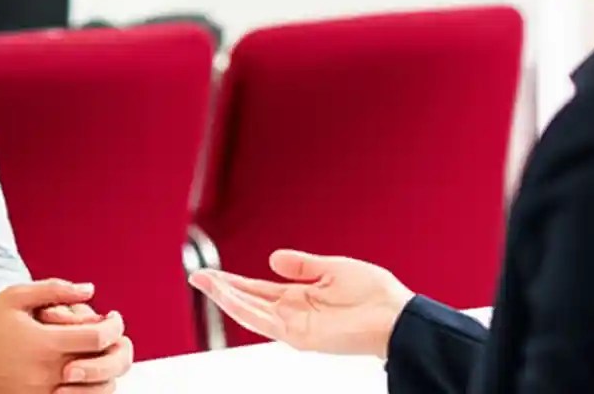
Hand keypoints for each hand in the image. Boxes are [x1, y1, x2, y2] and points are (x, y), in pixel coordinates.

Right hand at [0, 279, 133, 392]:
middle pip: (104, 370)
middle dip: (117, 352)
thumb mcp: (15, 297)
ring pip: (95, 393)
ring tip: (100, 356)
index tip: (114, 318)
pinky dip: (87, 391)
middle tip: (113, 339)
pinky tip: (84, 374)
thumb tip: (90, 289)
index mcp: (45, 345)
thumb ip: (55, 289)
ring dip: (106, 374)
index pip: (98, 339)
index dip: (115, 326)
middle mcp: (47, 375)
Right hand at [188, 249, 414, 358]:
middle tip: (196, 277)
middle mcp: (294, 313)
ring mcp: (295, 326)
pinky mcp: (300, 336)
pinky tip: (226, 296)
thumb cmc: (375, 294)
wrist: (396, 314)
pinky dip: (242, 308)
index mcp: (301, 297)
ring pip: (250, 312)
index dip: (234, 282)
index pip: (258, 289)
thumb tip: (273, 258)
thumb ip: (302, 265)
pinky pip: (264, 322)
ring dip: (225, 297)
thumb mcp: (332, 269)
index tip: (212, 273)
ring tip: (203, 282)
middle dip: (221, 289)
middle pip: (248, 301)